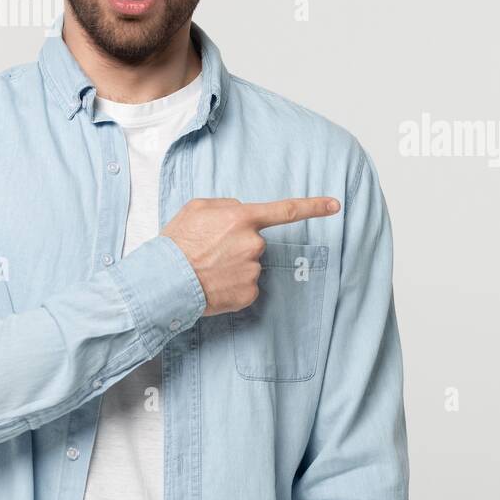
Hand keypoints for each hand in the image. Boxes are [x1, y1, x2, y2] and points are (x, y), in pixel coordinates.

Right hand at [161, 196, 339, 315]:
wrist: (163, 281)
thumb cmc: (177, 242)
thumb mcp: (197, 208)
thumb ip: (226, 205)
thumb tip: (241, 211)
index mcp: (242, 218)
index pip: (286, 211)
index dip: (314, 207)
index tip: (335, 205)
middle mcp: (253, 244)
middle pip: (257, 242)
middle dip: (238, 245)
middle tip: (211, 251)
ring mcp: (253, 271)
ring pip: (251, 264)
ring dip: (234, 265)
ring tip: (208, 268)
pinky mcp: (249, 293)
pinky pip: (247, 285)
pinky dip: (233, 285)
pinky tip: (214, 283)